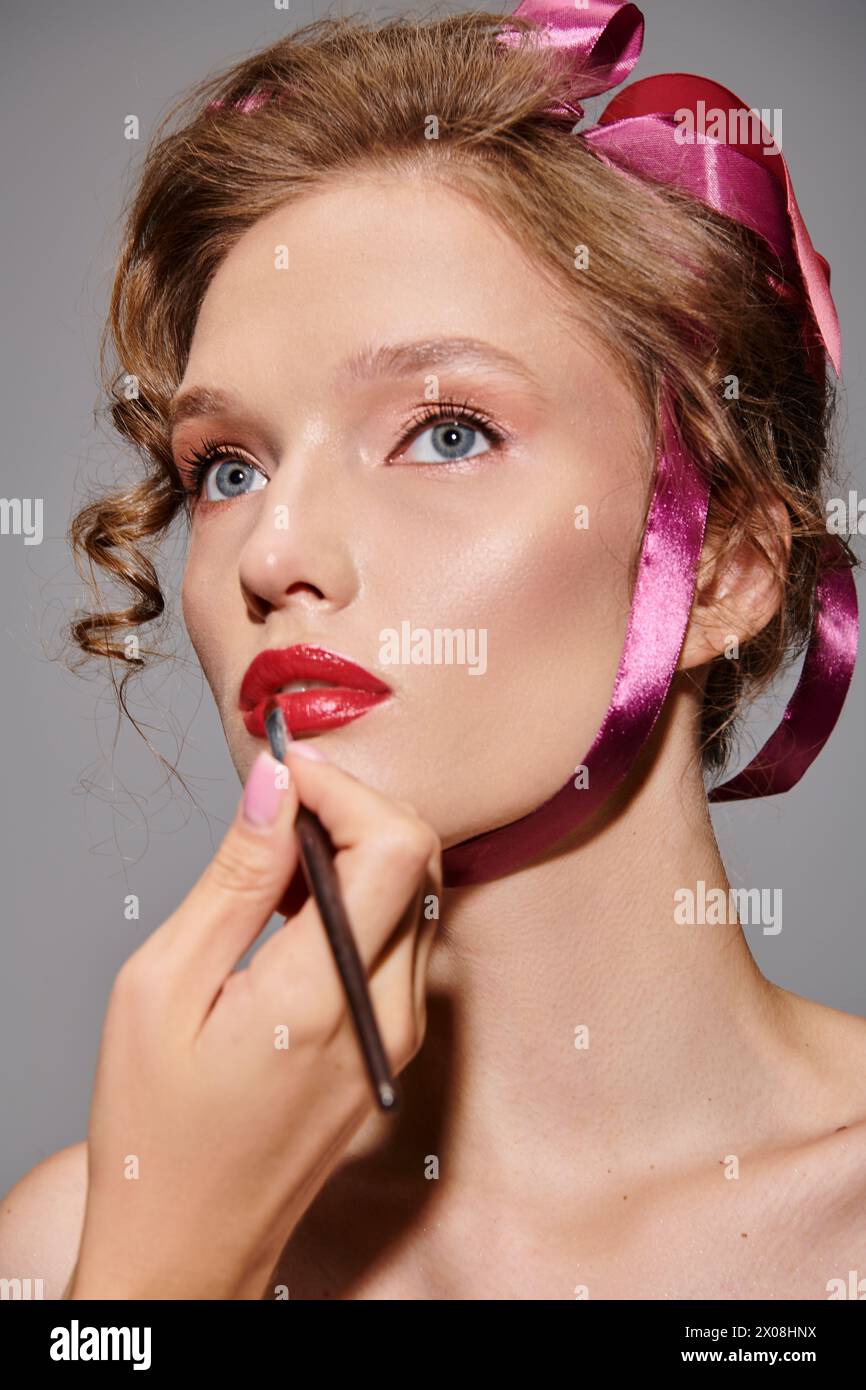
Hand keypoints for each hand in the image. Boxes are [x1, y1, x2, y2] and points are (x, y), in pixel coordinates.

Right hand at [69, 744, 441, 1298]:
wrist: (192, 1244)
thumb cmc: (157, 1132)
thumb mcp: (164, 988)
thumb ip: (235, 879)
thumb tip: (277, 788)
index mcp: (323, 997)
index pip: (393, 846)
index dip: (345, 787)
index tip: (283, 772)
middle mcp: (386, 1013)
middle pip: (417, 860)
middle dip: (354, 807)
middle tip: (277, 802)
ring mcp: (400, 1033)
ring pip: (415, 894)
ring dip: (357, 850)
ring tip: (274, 861)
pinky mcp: (394, 1043)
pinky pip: (401, 939)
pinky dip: (359, 898)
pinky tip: (294, 912)